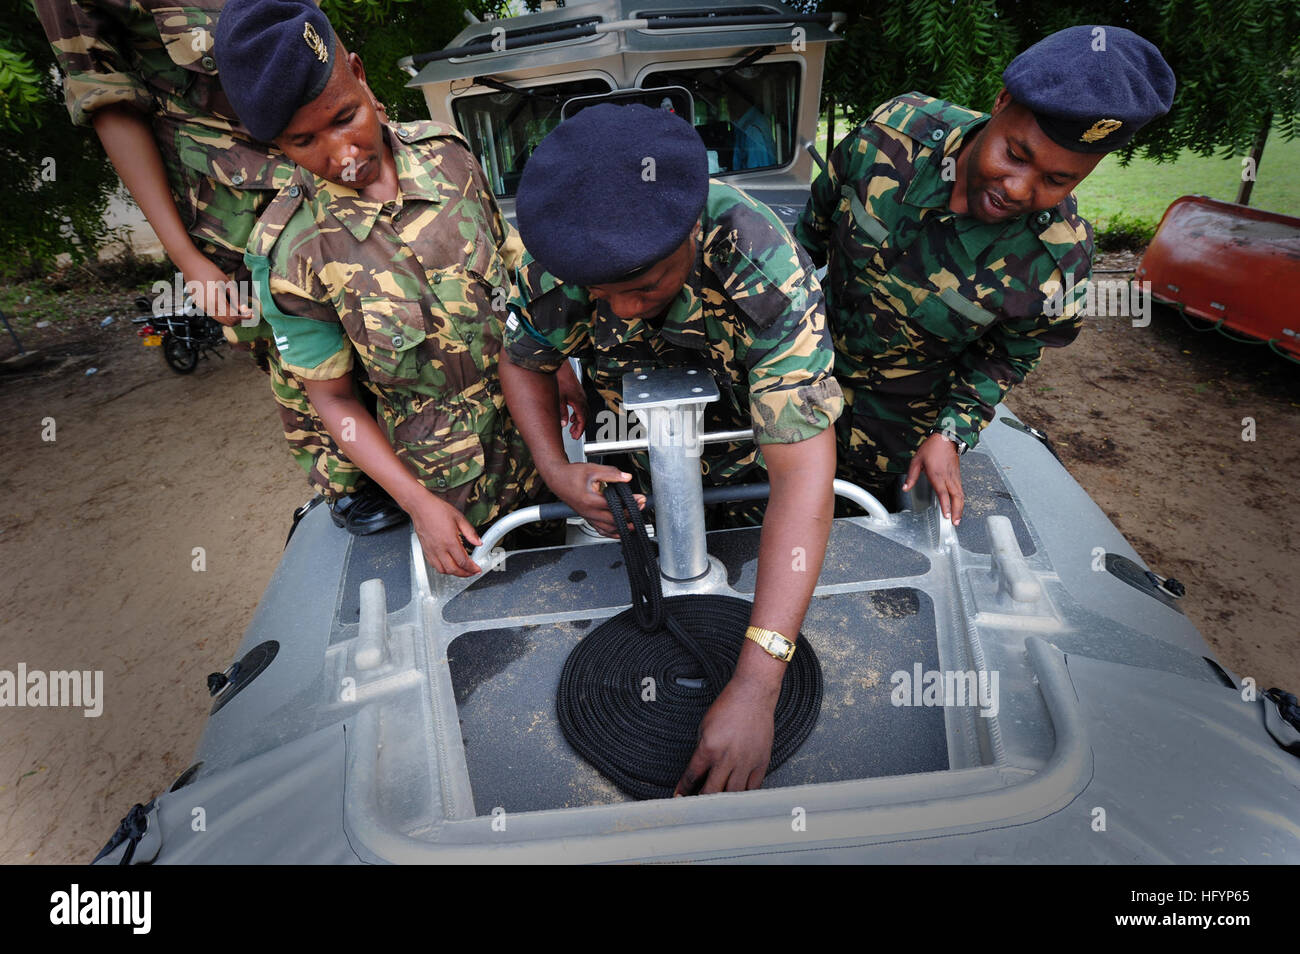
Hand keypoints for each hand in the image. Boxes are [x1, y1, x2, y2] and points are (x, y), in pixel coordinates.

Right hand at [179, 253, 252, 326]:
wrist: (191, 266)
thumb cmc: (211, 271)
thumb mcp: (227, 283)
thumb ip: (236, 298)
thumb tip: (244, 309)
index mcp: (217, 301)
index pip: (234, 317)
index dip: (245, 317)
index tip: (253, 314)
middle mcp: (209, 307)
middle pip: (228, 322)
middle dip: (240, 319)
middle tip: (248, 313)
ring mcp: (203, 307)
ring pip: (221, 320)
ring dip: (231, 317)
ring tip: (239, 309)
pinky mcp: (200, 306)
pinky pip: (214, 315)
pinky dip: (223, 314)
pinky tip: (228, 305)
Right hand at [408, 491, 481, 576]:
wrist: (420, 506)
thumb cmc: (437, 509)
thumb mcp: (459, 518)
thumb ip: (470, 532)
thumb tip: (479, 542)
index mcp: (450, 541)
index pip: (463, 561)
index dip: (472, 568)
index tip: (477, 569)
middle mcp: (439, 548)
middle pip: (453, 569)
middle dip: (465, 574)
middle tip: (472, 572)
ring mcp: (431, 550)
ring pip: (443, 570)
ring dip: (454, 573)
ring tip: (461, 570)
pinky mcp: (425, 550)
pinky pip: (434, 565)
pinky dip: (443, 569)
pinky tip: (448, 565)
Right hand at [543, 462, 643, 536]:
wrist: (557, 479)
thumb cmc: (572, 474)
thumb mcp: (593, 469)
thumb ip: (611, 474)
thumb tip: (627, 478)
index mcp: (590, 500)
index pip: (615, 506)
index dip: (630, 503)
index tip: (640, 499)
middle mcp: (589, 512)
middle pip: (614, 520)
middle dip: (630, 515)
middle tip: (641, 507)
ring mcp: (588, 517)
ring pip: (608, 529)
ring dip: (623, 528)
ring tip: (636, 523)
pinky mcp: (587, 518)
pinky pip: (601, 530)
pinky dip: (612, 533)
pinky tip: (621, 532)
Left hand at [555, 361, 587, 438]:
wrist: (561, 366)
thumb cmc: (560, 379)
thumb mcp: (559, 399)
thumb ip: (561, 413)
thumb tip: (562, 423)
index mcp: (579, 402)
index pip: (582, 420)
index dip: (580, 430)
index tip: (575, 437)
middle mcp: (582, 399)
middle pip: (585, 417)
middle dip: (580, 427)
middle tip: (574, 435)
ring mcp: (581, 395)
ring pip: (583, 412)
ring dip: (578, 421)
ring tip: (571, 428)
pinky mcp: (577, 392)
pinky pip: (581, 406)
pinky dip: (577, 414)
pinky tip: (570, 416)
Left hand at [675, 674, 778, 794]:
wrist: (752, 695)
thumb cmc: (728, 707)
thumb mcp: (704, 726)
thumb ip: (701, 750)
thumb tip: (698, 771)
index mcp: (709, 747)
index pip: (692, 776)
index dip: (683, 790)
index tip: (680, 798)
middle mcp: (727, 757)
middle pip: (712, 791)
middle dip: (701, 801)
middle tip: (696, 806)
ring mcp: (746, 761)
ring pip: (733, 794)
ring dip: (723, 801)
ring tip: (716, 805)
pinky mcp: (761, 762)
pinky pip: (753, 787)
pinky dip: (744, 795)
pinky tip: (737, 797)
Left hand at [903, 433, 964, 524]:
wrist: (946, 438)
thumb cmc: (932, 448)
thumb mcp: (916, 461)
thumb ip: (911, 476)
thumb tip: (906, 488)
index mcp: (937, 474)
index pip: (943, 493)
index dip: (945, 505)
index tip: (946, 516)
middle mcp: (948, 477)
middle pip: (956, 497)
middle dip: (956, 511)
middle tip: (954, 523)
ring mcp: (954, 477)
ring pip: (960, 495)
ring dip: (960, 508)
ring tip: (957, 519)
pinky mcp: (958, 476)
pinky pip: (961, 490)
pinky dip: (961, 500)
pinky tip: (958, 507)